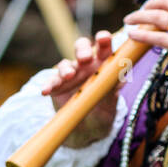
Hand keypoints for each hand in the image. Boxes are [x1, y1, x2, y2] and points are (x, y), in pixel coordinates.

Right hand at [42, 31, 118, 147]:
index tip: (103, 38)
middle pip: (81, 48)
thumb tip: (122, 76)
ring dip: (66, 68)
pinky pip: (52, 82)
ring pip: (65, 64)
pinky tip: (46, 90)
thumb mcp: (112, 99)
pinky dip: (49, 85)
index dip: (103, 40)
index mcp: (103, 64)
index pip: (103, 48)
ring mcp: (70, 74)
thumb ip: (114, 86)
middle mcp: (86, 65)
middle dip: (82, 50)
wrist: (90, 128)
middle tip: (85, 58)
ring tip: (69, 75)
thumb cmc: (105, 109)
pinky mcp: (57, 86)